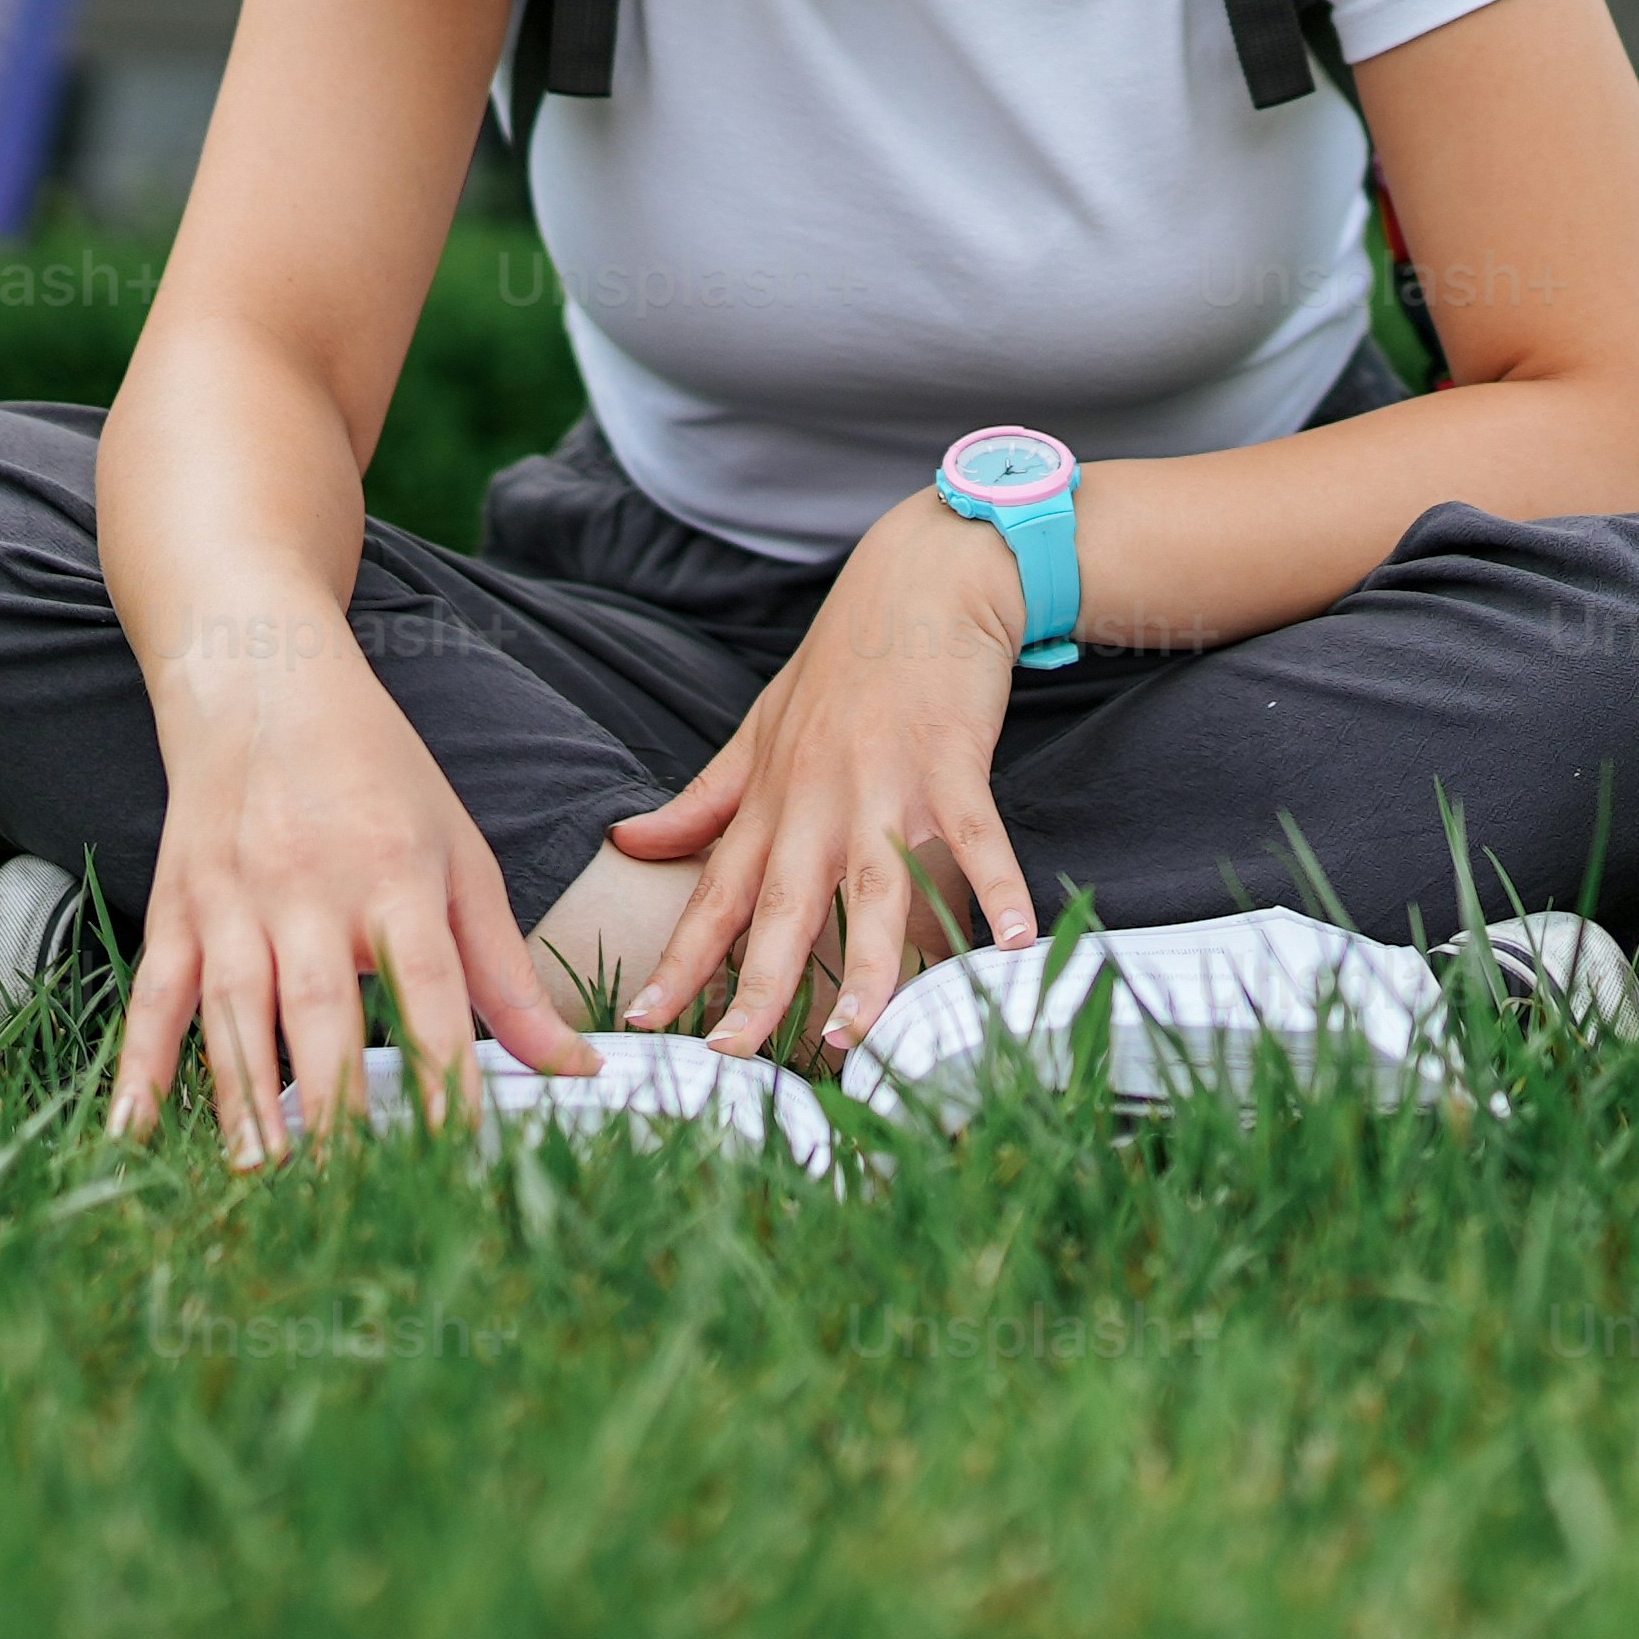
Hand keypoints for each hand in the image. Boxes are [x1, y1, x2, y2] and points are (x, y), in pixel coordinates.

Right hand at [107, 617, 595, 1163]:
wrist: (261, 679)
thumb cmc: (377, 774)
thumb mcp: (459, 853)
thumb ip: (505, 968)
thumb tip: (572, 1064)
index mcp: (394, 873)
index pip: (427, 989)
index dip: (443, 1074)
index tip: (459, 1153)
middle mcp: (308, 889)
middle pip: (323, 1013)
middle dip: (337, 1109)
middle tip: (353, 1198)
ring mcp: (232, 900)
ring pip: (237, 1015)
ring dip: (248, 1104)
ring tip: (265, 1181)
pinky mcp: (176, 908)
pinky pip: (155, 998)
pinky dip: (140, 1067)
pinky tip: (133, 1134)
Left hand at [611, 497, 1044, 1064]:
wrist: (920, 581)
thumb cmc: (842, 665)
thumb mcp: (757, 730)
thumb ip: (701, 800)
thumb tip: (628, 840)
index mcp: (771, 802)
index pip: (715, 895)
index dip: (680, 960)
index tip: (645, 1021)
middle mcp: (819, 803)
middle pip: (784, 910)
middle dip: (757, 988)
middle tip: (732, 1057)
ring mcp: (888, 788)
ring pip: (873, 893)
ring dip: (867, 969)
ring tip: (854, 1037)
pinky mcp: (954, 768)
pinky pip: (976, 841)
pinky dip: (998, 890)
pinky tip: (1010, 946)